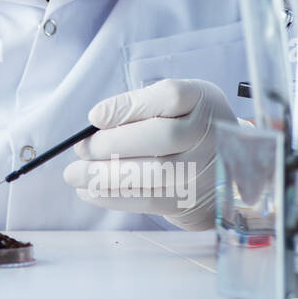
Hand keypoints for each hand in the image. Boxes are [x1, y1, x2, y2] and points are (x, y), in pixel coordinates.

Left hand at [62, 78, 236, 230]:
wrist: (222, 164)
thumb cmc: (183, 124)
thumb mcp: (171, 102)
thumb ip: (139, 106)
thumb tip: (97, 120)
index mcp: (201, 99)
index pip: (169, 96)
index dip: (128, 107)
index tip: (94, 117)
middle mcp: (209, 133)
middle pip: (161, 137)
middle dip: (111, 144)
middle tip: (80, 149)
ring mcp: (204, 169)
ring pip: (153, 173)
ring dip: (105, 176)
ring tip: (75, 174)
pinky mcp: (191, 199)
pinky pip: (150, 201)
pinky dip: (114, 197)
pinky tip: (90, 191)